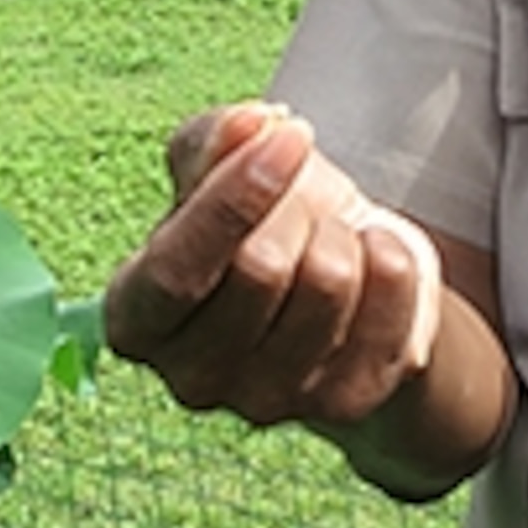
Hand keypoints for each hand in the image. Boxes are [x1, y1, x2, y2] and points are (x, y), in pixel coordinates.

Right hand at [102, 102, 442, 430]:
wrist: (342, 284)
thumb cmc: (262, 222)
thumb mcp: (221, 168)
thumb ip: (214, 139)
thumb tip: (248, 123)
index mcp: (136, 317)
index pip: (177, 268)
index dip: (235, 195)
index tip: (288, 135)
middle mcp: (190, 377)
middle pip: (260, 269)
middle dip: (293, 211)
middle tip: (298, 207)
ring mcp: (268, 401)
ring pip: (328, 281)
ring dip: (339, 235)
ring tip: (326, 242)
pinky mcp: (345, 404)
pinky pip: (390, 297)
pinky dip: (389, 255)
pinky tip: (368, 267)